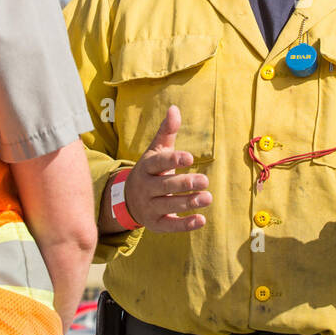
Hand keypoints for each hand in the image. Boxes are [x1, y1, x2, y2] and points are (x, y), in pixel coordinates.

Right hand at [124, 105, 210, 231]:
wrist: (127, 199)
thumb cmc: (150, 171)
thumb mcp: (156, 150)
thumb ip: (166, 131)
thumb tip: (174, 108)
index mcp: (146, 167)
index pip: (158, 163)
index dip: (173, 160)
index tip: (190, 158)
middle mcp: (146, 188)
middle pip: (166, 186)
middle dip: (186, 184)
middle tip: (205, 181)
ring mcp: (149, 207)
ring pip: (169, 205)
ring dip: (189, 202)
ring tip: (208, 198)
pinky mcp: (155, 223)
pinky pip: (170, 226)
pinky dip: (185, 225)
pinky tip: (201, 220)